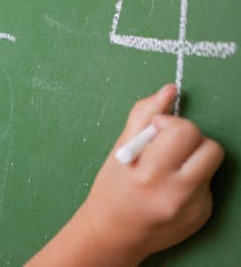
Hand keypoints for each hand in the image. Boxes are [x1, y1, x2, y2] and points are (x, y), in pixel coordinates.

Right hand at [75, 83, 223, 261]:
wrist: (114, 233)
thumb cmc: (112, 188)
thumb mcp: (120, 149)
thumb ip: (143, 115)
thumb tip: (169, 90)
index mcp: (149, 172)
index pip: (184, 131)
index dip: (171, 124)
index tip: (157, 130)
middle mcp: (175, 192)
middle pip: (210, 147)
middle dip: (190, 139)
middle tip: (168, 147)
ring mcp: (193, 206)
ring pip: (212, 163)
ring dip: (195, 158)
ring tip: (172, 166)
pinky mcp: (203, 215)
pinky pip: (208, 184)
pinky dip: (193, 180)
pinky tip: (172, 188)